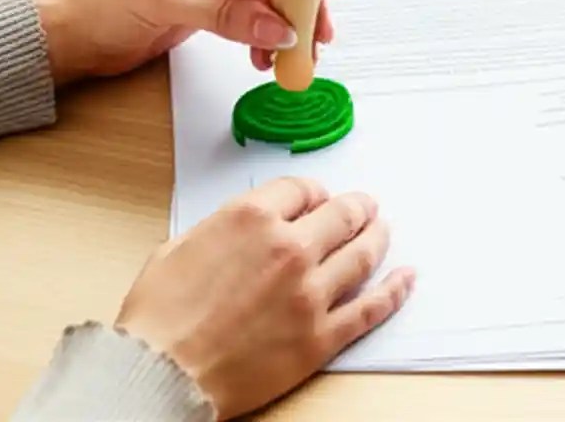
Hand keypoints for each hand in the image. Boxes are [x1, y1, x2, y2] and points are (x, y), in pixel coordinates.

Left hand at [36, 0, 350, 84]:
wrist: (70, 37)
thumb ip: (226, 15)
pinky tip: (267, 57)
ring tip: (306, 46)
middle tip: (329, 8)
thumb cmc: (100, 3)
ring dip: (290, 14)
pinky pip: (255, 9)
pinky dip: (266, 31)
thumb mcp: (165, 4)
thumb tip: (279, 29)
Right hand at [115, 178, 414, 418]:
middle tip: (366, 207)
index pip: (301, 189)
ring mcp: (310, 294)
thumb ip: (221, 229)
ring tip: (384, 230)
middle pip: (341, 215)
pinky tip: (406, 279)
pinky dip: (394, 291)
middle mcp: (288, 249)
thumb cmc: (158, 317)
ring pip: (362, 255)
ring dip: (378, 237)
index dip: (312, 192)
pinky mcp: (320, 337)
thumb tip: (239, 229)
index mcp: (251, 219)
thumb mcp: (178, 246)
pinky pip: (370, 309)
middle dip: (357, 207)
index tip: (317, 199)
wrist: (161, 374)